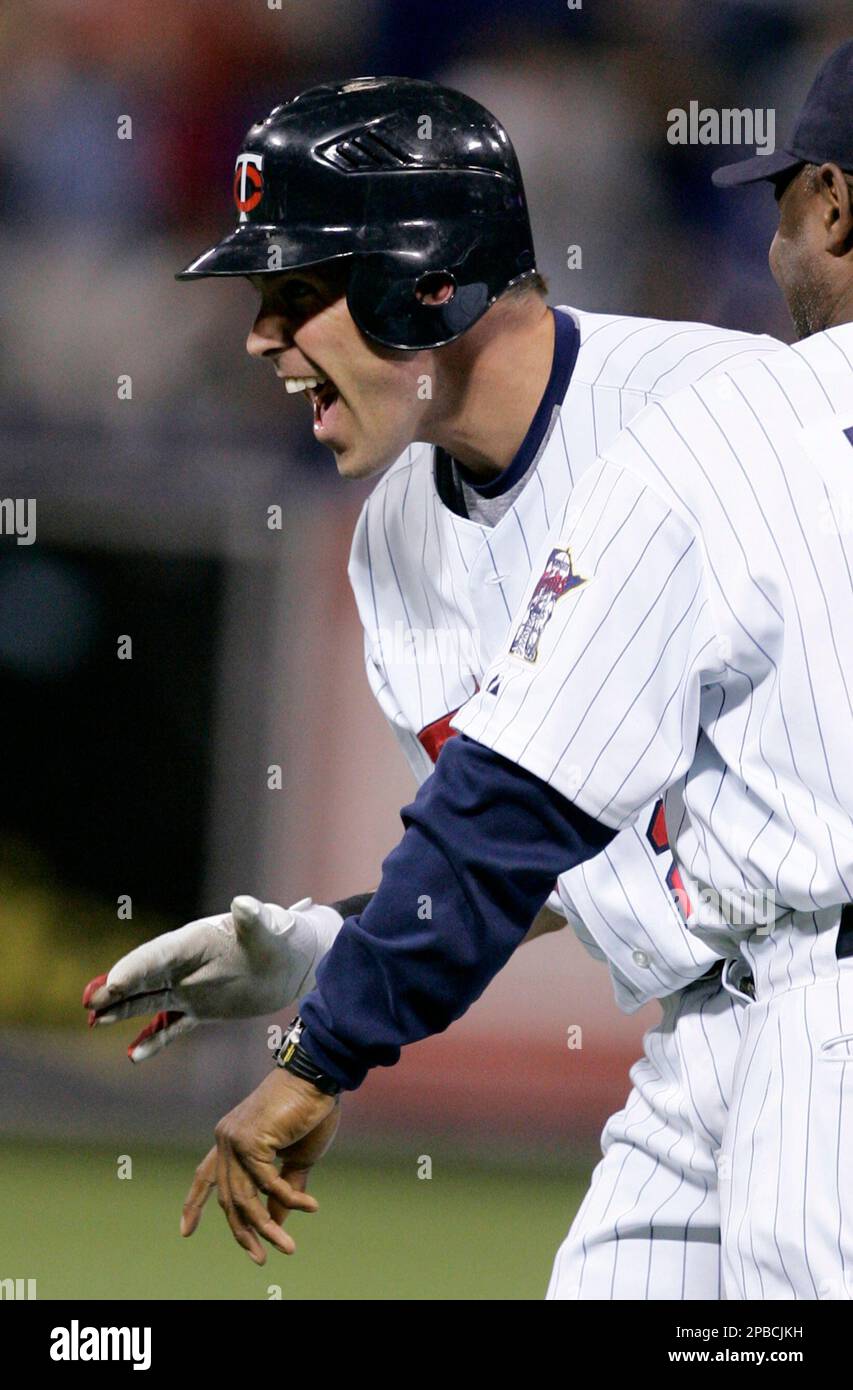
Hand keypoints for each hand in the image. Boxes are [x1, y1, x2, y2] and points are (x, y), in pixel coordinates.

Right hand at [82, 896, 341, 1061]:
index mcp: (196, 940)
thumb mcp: (269, 929)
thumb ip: (254, 919)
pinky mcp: (201, 1010)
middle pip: (145, 976)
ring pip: (149, 1000)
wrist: (295, 963)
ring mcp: (190, 988)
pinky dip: (153, 1040)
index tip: (114, 981)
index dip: (136, 966)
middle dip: (117, 988)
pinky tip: (133, 1056)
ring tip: (94, 1019)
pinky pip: (172, 1027)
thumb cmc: (281, 938)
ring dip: (122, 1010)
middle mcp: (186, 964)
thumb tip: (244, 903)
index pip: (160, 953)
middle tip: (90, 1002)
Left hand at [181, 1069, 338, 1263]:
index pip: (205, 1176)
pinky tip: (309, 1206)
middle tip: (261, 1258)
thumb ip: (282, 1190)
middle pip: (228, 1198)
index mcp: (231, 1139)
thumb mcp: (296, 1159)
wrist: (318, 1079)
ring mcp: (233, 1139)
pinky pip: (266, 1183)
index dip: (195, 1204)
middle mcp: (225, 1139)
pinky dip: (288, 1199)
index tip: (185, 1232)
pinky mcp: (248, 1140)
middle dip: (244, 1233)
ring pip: (244, 1198)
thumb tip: (274, 1223)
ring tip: (289, 1246)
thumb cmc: (309, 1112)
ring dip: (267, 1227)